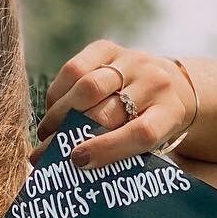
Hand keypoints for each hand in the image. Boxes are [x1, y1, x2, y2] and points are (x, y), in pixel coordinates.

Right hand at [34, 40, 195, 170]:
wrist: (163, 85)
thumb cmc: (147, 125)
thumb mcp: (146, 144)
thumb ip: (119, 157)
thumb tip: (72, 169)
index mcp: (169, 114)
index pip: (140, 133)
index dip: (108, 148)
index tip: (78, 160)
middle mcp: (154, 83)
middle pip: (108, 111)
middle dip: (73, 134)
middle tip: (49, 152)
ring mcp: (132, 61)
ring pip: (88, 87)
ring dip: (61, 113)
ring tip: (47, 132)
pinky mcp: (108, 48)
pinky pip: (74, 68)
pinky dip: (58, 92)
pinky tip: (52, 109)